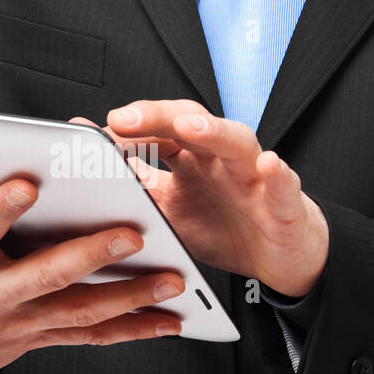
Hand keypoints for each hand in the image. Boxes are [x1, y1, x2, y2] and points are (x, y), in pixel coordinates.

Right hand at [0, 133, 185, 373]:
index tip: (28, 182)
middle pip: (44, 276)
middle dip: (90, 256)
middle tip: (132, 231)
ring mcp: (18, 323)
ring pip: (79, 311)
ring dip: (130, 297)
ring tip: (173, 278)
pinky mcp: (38, 339)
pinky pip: (90, 337)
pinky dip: (133, 330)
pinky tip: (171, 320)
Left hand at [88, 99, 328, 297]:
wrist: (278, 256)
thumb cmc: (225, 227)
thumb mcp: (168, 210)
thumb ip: (134, 182)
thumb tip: (89, 158)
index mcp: (191, 159)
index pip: (157, 129)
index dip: (127, 127)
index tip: (90, 132)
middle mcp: (220, 159)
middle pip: (191, 122)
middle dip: (157, 116)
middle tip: (122, 119)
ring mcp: (253, 177)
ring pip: (237, 142)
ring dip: (214, 131)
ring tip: (189, 127)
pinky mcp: (284, 204)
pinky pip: (284, 185)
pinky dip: (280, 175)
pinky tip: (270, 166)